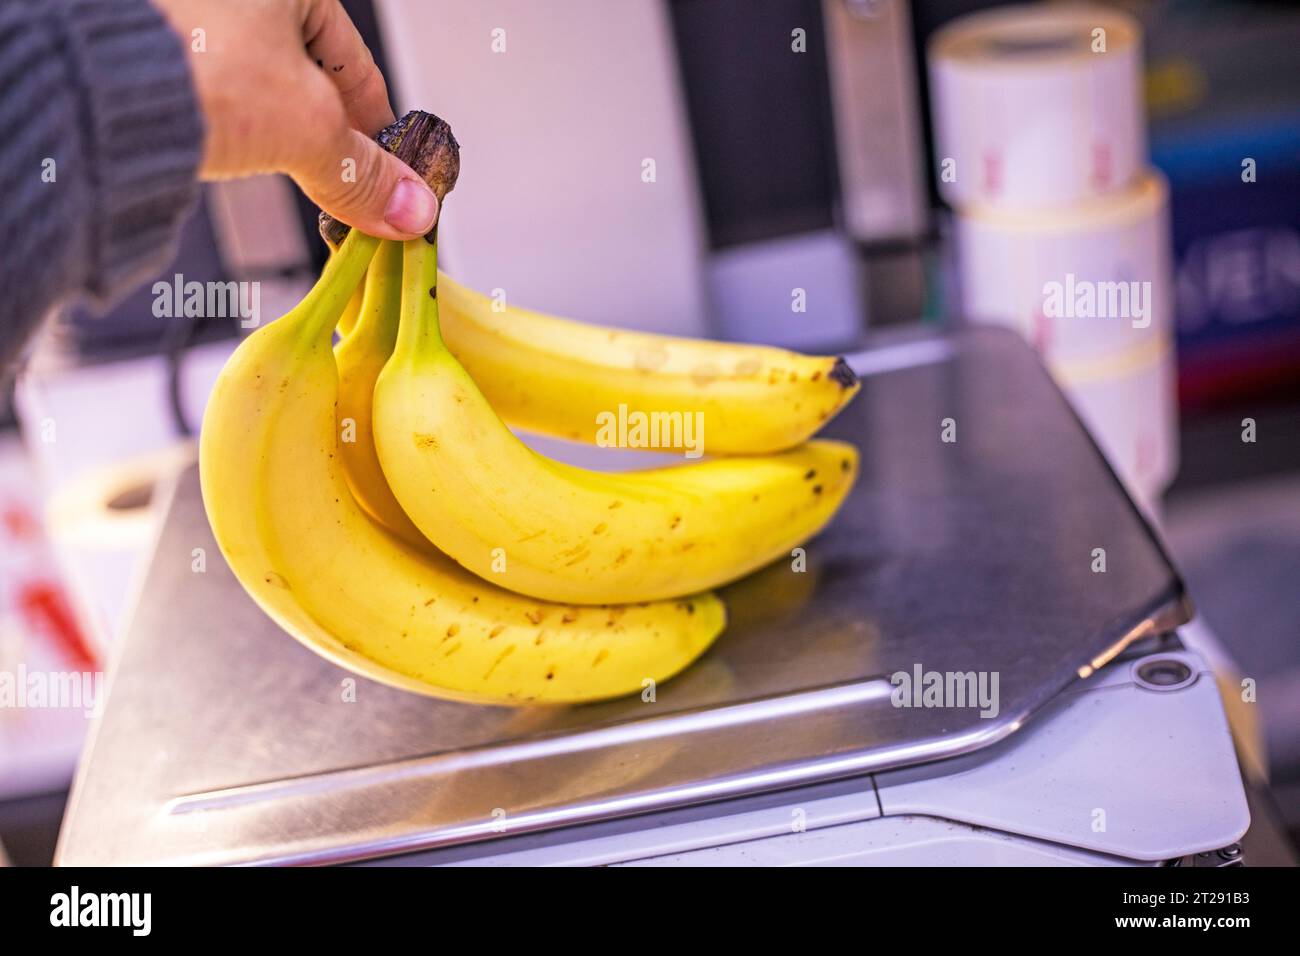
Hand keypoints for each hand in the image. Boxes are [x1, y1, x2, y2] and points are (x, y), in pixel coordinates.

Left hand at [153, 0, 437, 239]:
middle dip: (323, 133)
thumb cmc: (190, 66)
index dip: (377, 128)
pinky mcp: (148, 38)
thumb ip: (362, 171)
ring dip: (272, 129)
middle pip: (304, 72)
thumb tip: (406, 205)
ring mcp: (187, 11)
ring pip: (253, 78)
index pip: (355, 62)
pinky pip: (205, 79)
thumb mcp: (306, 126)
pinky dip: (223, 117)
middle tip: (339, 182)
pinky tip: (222, 143)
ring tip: (275, 166)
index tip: (388, 172)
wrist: (91, 84)